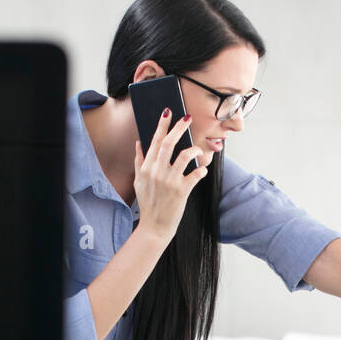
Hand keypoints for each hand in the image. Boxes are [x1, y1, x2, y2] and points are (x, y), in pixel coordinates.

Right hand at [133, 108, 208, 241]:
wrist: (154, 227)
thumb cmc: (148, 204)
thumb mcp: (138, 182)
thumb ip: (139, 161)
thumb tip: (138, 143)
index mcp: (146, 168)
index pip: (154, 141)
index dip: (162, 125)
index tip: (168, 112)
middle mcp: (157, 172)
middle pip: (169, 143)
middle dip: (179, 128)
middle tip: (187, 119)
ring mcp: (169, 181)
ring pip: (185, 156)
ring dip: (195, 150)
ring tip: (198, 150)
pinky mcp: (182, 191)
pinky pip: (196, 174)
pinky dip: (202, 170)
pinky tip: (202, 170)